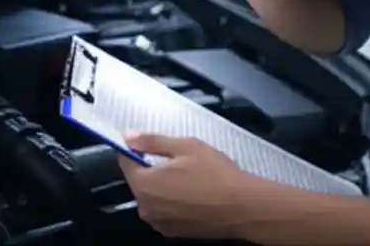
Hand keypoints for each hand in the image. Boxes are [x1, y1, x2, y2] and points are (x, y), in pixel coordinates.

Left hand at [117, 132, 265, 239]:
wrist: (244, 207)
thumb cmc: (215, 173)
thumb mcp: (185, 146)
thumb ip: (152, 142)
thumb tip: (128, 137)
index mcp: (144, 185)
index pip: (125, 162)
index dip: (134, 149)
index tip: (146, 143)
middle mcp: (146, 208)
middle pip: (139, 181)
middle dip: (150, 169)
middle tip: (176, 159)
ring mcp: (159, 223)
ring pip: (152, 197)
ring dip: (161, 186)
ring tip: (186, 176)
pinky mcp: (174, 233)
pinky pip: (165, 211)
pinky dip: (172, 201)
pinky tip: (192, 193)